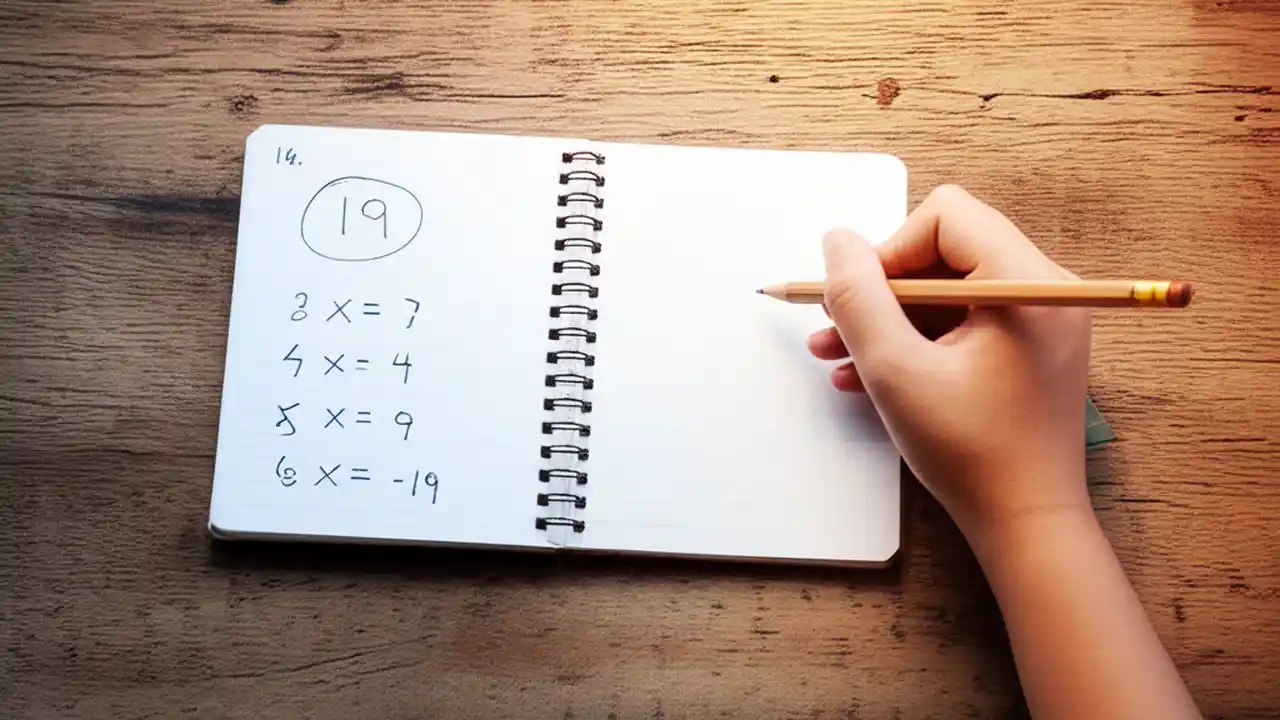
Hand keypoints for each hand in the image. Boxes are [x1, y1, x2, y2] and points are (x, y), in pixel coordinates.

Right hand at [809, 185, 1091, 540]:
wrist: (1026, 524)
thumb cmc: (972, 454)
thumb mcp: (895, 370)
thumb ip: (858, 298)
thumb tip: (839, 242)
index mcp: (1026, 284)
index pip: (946, 217)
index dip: (889, 250)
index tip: (857, 300)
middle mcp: (1043, 291)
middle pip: (943, 250)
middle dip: (881, 288)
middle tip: (833, 326)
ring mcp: (1037, 322)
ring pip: (945, 290)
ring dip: (887, 318)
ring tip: (834, 354)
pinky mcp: (1025, 350)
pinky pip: (960, 322)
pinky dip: (913, 340)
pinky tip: (866, 375)